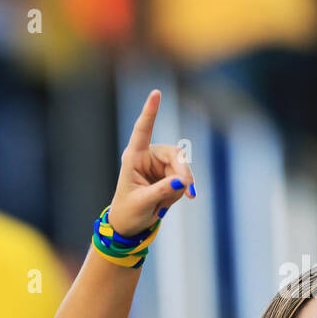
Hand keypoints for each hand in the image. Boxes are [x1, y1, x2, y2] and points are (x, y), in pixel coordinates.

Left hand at [107, 89, 195, 237]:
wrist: (131, 224)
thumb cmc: (129, 211)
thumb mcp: (142, 202)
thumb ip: (161, 191)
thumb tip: (183, 182)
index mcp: (133, 156)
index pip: (143, 130)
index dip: (150, 111)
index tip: (156, 93)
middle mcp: (148, 156)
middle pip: (175, 155)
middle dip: (183, 174)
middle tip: (188, 193)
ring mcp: (160, 165)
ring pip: (183, 169)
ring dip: (180, 188)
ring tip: (163, 206)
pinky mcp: (170, 174)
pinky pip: (184, 180)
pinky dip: (180, 193)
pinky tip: (167, 204)